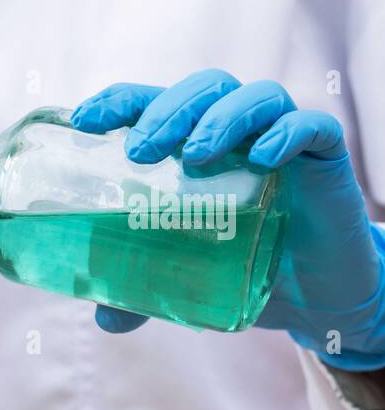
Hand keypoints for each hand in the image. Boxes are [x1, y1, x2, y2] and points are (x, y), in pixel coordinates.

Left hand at [71, 69, 384, 368]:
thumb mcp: (181, 278)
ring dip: (220, 119)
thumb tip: (105, 321)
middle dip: (167, 111)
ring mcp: (280, 138)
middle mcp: (235, 130)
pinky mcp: (324, 158)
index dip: (120, 101)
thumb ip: (140, 294)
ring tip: (193, 158)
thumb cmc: (239, 263)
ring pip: (255, 97)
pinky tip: (262, 159)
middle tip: (140, 151)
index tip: (85, 121)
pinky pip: (313, 127)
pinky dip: (286, 134)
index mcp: (191, 142)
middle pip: (202, 89)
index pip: (153, 100)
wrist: (313, 292)